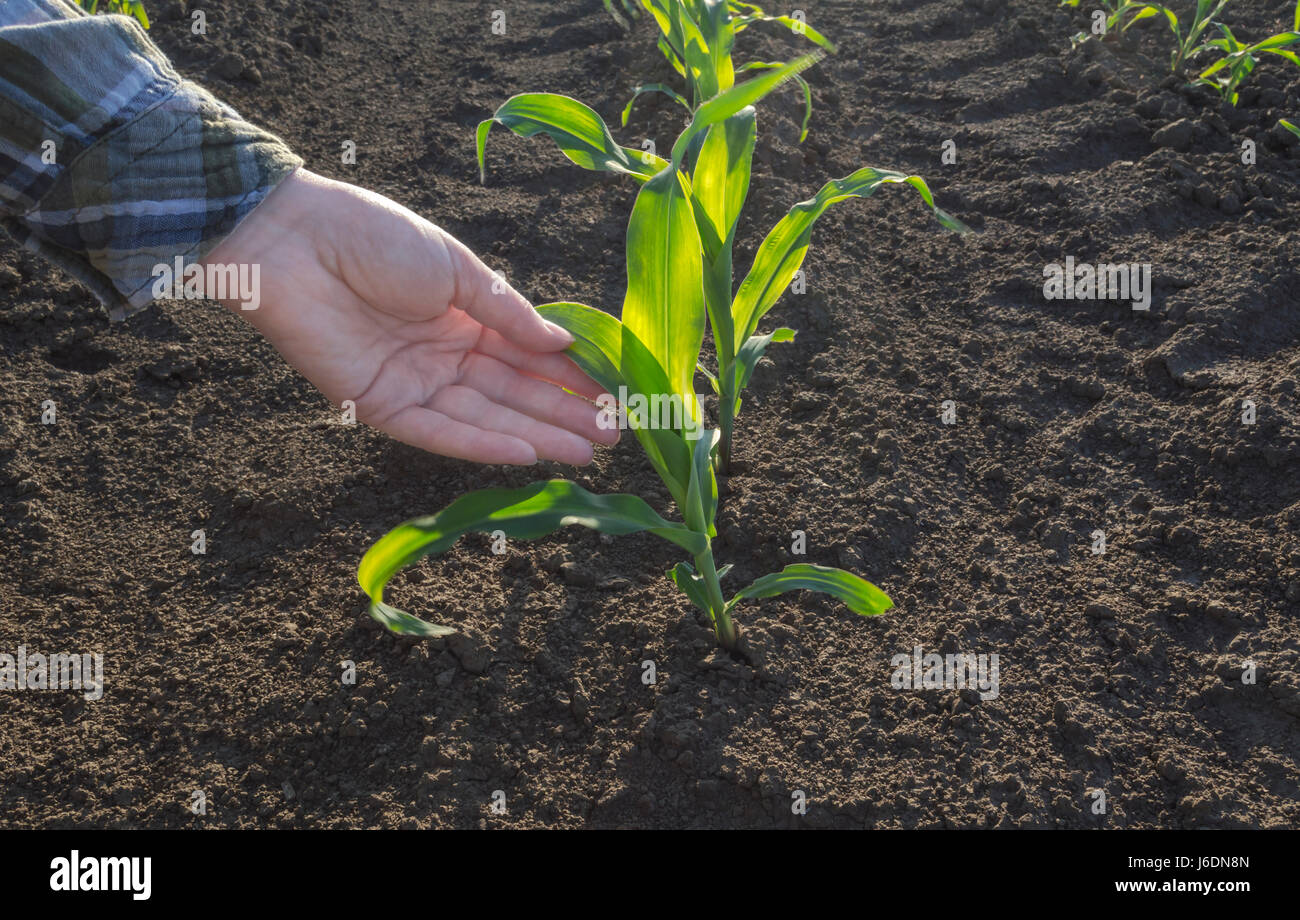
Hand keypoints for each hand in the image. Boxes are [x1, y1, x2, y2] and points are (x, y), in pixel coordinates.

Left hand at [201, 168, 615, 464]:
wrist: (293, 239)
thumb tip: (564, 342)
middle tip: (618, 436)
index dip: (572, 375)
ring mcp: (414, 383)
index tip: (618, 394)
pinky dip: (481, 445)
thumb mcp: (456, 269)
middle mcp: (444, 356)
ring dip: (537, 436)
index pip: (529, 354)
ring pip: (486, 418)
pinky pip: (438, 432)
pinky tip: (525, 454)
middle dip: (565, 414)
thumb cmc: (373, 237)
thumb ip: (508, 312)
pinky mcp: (379, 406)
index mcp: (464, 317)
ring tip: (588, 452)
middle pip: (515, 393)